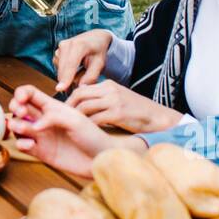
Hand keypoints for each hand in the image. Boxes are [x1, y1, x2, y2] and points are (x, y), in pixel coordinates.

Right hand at [6, 84, 142, 177]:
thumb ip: (53, 117)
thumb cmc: (93, 136)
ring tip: (21, 127)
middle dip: (15, 107)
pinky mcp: (41, 152)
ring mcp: (41, 136)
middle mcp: (44, 120)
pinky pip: (24, 146)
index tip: (21, 99)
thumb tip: (34, 124)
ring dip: (15, 125)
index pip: (31, 94)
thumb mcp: (75, 120)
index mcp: (53, 107)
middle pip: (20, 108)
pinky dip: (21, 144)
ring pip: (19, 127)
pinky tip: (29, 144)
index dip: (21, 93)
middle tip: (21, 112)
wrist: (101, 160)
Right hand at [52, 29, 114, 91]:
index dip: (65, 78)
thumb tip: (80, 88)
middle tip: (81, 86)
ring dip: (68, 77)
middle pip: (62, 69)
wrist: (95, 38)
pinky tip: (76, 68)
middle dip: (69, 81)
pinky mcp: (57, 52)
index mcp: (79, 45)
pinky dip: (66, 72)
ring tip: (81, 71)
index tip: (60, 89)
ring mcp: (60, 47)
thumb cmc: (98, 51)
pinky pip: (59, 68)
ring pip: (60, 70)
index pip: (70, 65)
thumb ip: (90, 77)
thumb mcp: (99, 64)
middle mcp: (66, 44)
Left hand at [65, 79, 182, 133]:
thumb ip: (102, 99)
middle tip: (61, 119)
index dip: (70, 100)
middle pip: (80, 95)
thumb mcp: (118, 99)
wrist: (157, 117)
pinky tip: (84, 133)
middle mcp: (110, 90)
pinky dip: (87, 126)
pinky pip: (95, 119)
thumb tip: (84, 103)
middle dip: (68, 108)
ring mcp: (114, 101)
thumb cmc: (137, 111)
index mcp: (108, 85)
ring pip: (85, 107)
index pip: (82, 89)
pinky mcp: (118, 114)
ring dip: (76, 118)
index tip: (64, 111)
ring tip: (71, 127)